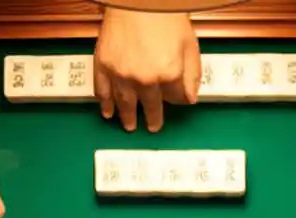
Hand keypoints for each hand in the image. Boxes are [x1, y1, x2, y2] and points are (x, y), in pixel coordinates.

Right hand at [94, 8, 200, 131]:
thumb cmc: (164, 14)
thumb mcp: (190, 43)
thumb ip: (192, 73)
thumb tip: (190, 98)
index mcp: (169, 73)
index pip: (176, 99)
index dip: (177, 99)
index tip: (176, 100)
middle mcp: (145, 78)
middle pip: (150, 106)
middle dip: (153, 118)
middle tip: (152, 126)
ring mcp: (122, 74)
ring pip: (125, 104)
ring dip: (128, 117)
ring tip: (129, 125)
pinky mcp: (104, 65)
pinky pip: (103, 91)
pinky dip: (105, 104)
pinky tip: (107, 112)